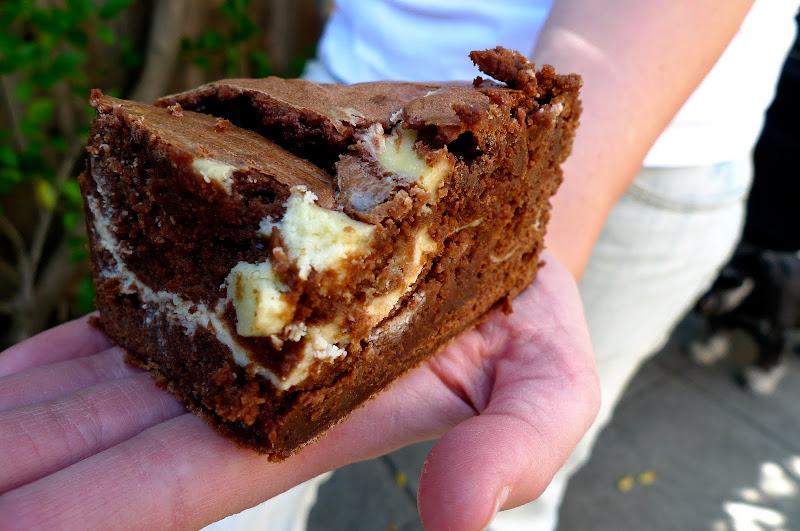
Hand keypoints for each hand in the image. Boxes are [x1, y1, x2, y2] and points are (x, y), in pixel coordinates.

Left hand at [0, 251, 598, 529]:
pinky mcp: (225, 283)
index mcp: (313, 423)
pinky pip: (127, 322)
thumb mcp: (549, 386)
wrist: (496, 226)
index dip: (93, 514)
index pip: (182, 483)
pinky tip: (0, 388)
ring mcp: (232, 335)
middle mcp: (255, 391)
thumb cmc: (525, 315)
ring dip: (18, 424)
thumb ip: (513, 452)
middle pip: (111, 442)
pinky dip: (56, 358)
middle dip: (25, 477)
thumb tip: (453, 523)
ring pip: (101, 386)